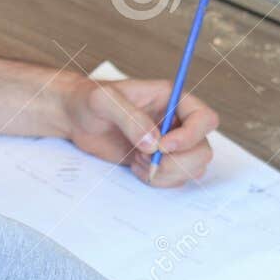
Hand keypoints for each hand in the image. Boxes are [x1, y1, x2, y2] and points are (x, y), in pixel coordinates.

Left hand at [62, 77, 218, 186]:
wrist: (74, 118)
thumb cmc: (88, 99)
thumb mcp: (104, 100)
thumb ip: (130, 118)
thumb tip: (154, 143)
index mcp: (172, 98)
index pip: (205, 119)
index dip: (191, 137)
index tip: (163, 146)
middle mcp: (177, 121)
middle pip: (203, 150)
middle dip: (177, 162)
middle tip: (146, 159)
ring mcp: (170, 143)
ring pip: (192, 168)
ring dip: (166, 173)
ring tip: (137, 160)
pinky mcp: (158, 161)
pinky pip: (174, 179)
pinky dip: (157, 180)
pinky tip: (134, 167)